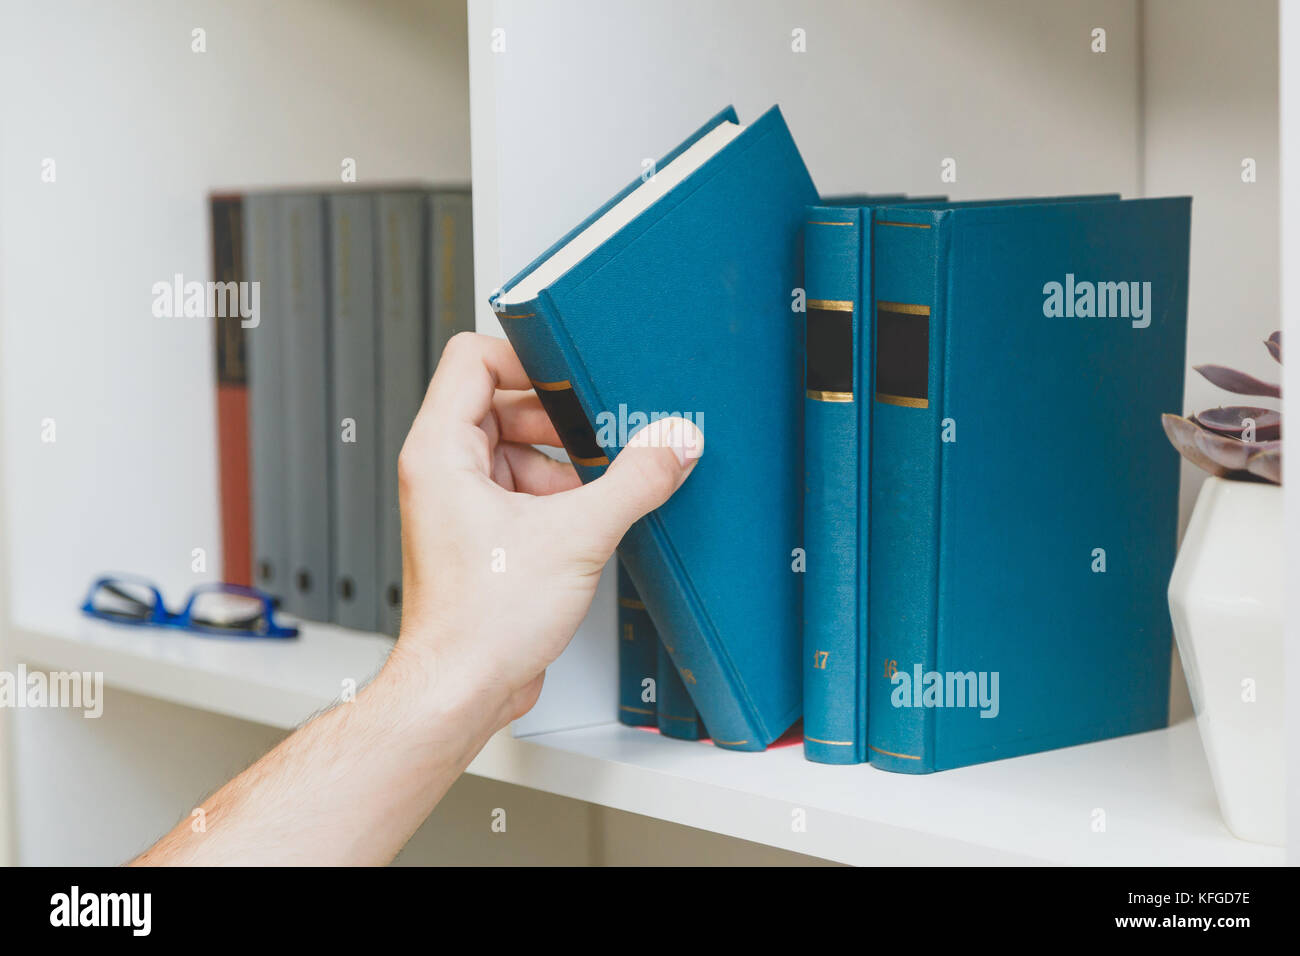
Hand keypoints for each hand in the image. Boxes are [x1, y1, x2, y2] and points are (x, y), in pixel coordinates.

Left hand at [386, 332, 702, 735]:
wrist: (462, 689)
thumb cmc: (479, 623)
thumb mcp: (577, 536)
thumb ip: (635, 481)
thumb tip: (672, 445)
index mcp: (440, 451)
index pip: (472, 359)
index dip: (526, 359)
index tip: (571, 378)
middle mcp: (441, 471)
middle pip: (501, 404)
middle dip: (557, 420)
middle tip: (601, 433)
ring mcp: (457, 504)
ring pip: (515, 451)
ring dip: (562, 464)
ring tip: (601, 485)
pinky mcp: (479, 537)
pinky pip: (520, 491)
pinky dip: (556, 498)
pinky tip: (589, 521)